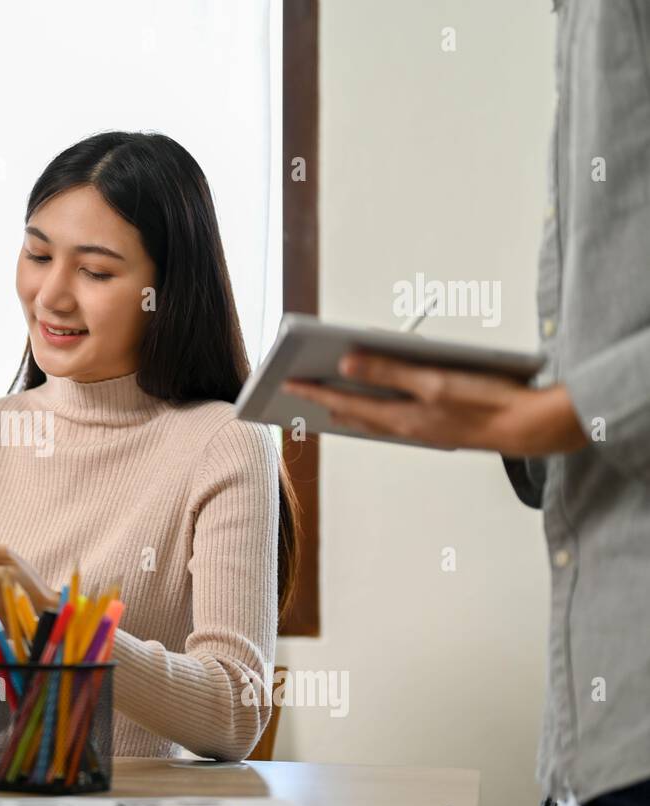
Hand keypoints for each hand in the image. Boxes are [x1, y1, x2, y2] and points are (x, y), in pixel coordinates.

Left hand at [282, 351, 587, 456]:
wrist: (532, 426)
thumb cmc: (487, 401)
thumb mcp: (434, 381)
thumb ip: (389, 371)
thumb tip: (347, 364)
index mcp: (400, 418)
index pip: (345, 402)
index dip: (313, 390)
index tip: (285, 381)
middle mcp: (405, 428)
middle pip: (354, 413)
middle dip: (324, 399)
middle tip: (296, 389)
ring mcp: (421, 429)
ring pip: (373, 417)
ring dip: (349, 405)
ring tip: (325, 396)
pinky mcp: (437, 425)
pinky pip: (395, 417)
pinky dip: (376, 408)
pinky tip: (373, 401)